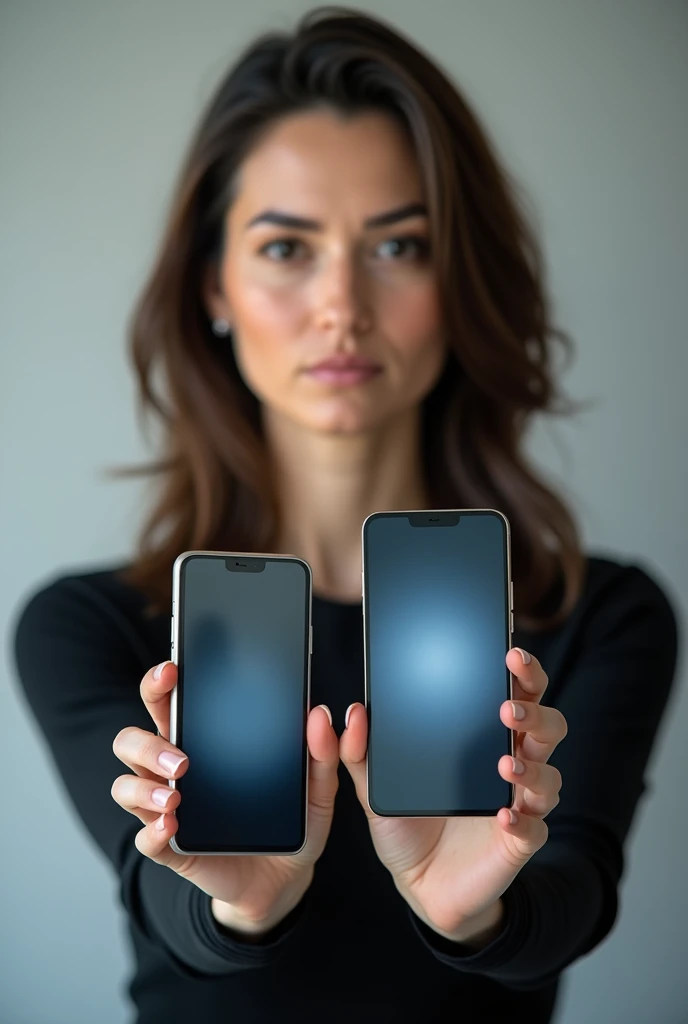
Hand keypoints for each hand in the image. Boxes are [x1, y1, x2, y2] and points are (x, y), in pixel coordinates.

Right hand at [111, 660, 338, 930]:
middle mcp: (173, 769)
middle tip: (183, 756)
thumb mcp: (316, 788)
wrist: (285, 878)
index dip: (159, 682)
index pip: (167, 702)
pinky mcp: (170, 847)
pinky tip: (171, 826)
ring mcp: (167, 807)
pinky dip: (152, 831)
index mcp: (202, 739)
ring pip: (126, 785)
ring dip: (144, 788)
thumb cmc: (290, 822)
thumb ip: (321, 753)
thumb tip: (320, 714)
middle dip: (146, 742)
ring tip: (177, 796)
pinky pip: (144, 838)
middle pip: (131, 740)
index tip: (171, 670)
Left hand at [339, 647, 566, 940]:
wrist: (418, 884)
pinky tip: (505, 816)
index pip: (517, 693)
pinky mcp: (519, 842)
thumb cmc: (407, 822)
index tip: (510, 654)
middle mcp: (512, 761)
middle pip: (547, 724)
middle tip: (506, 705)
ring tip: (504, 765)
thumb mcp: (374, 785)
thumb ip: (360, 751)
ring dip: (532, 767)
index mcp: (483, 737)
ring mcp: (520, 803)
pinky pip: (535, 829)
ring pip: (550, 775)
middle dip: (535, 709)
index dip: (523, 672)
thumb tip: (353, 712)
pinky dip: (523, 821)